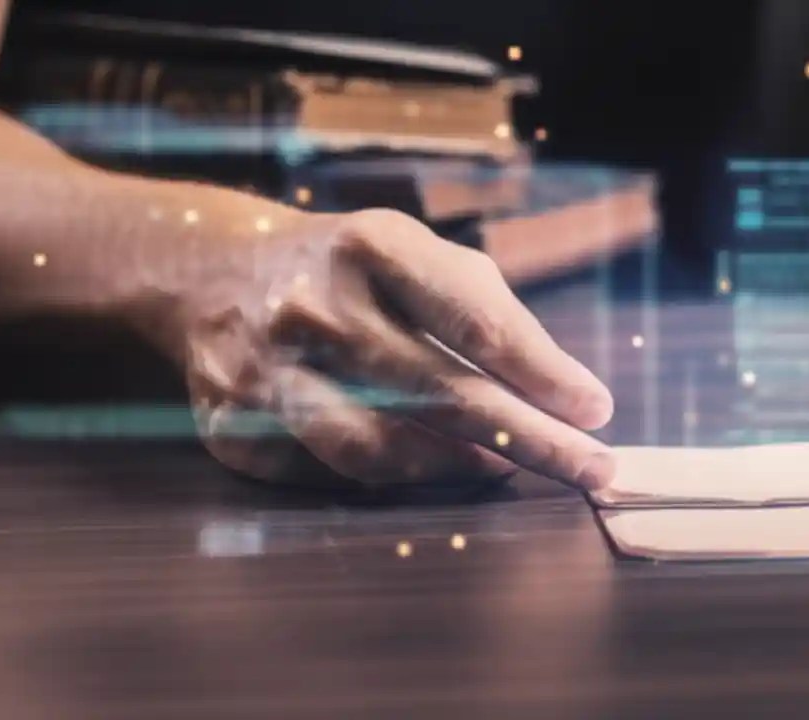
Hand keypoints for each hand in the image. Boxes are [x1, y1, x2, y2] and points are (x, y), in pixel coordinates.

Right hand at [141, 206, 614, 490]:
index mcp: (373, 246)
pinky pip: (329, 474)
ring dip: (457, 470)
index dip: (543, 373)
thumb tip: (568, 400)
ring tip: (504, 468)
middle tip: (592, 469)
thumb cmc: (349, 269)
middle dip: (531, 440)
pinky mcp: (232, 424)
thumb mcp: (416, 255)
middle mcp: (315, 305)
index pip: (475, 320)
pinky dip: (389, 477)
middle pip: (441, 394)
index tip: (596, 411)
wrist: (211, 271)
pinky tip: (425, 467)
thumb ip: (489, 315)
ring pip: (380, 450)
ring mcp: (266, 370)